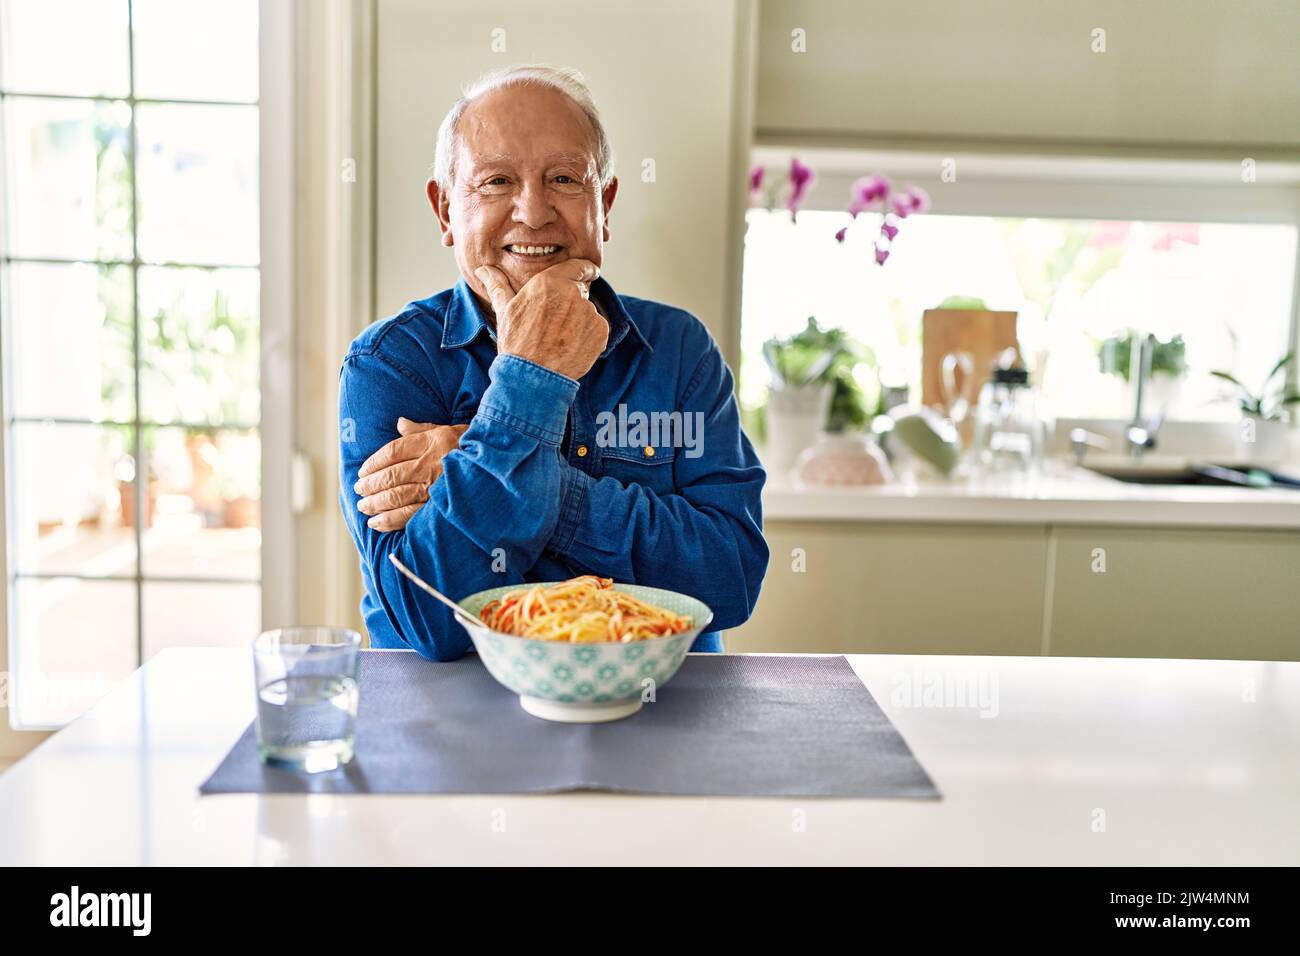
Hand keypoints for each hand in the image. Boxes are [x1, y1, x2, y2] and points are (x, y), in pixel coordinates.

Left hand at [354, 418, 468, 530]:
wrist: (499, 464)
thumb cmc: (472, 448)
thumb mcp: (448, 430)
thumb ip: (422, 429)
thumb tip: (399, 423)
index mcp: (431, 442)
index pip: (392, 452)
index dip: (373, 462)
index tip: (363, 471)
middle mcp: (430, 463)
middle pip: (390, 475)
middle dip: (370, 485)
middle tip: (358, 491)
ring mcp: (435, 486)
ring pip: (395, 495)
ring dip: (375, 502)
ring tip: (363, 507)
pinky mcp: (439, 505)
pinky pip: (409, 514)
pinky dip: (389, 520)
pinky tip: (377, 523)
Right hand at [475, 258, 607, 380]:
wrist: (533, 378)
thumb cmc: (516, 344)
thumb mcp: (505, 311)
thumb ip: (498, 285)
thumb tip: (484, 270)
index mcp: (550, 282)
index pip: (578, 266)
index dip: (584, 269)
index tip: (589, 272)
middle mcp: (573, 293)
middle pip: (581, 290)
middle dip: (572, 302)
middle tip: (556, 322)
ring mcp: (589, 313)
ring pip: (588, 311)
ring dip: (579, 320)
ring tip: (559, 338)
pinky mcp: (600, 332)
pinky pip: (597, 328)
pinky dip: (589, 335)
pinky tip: (570, 346)